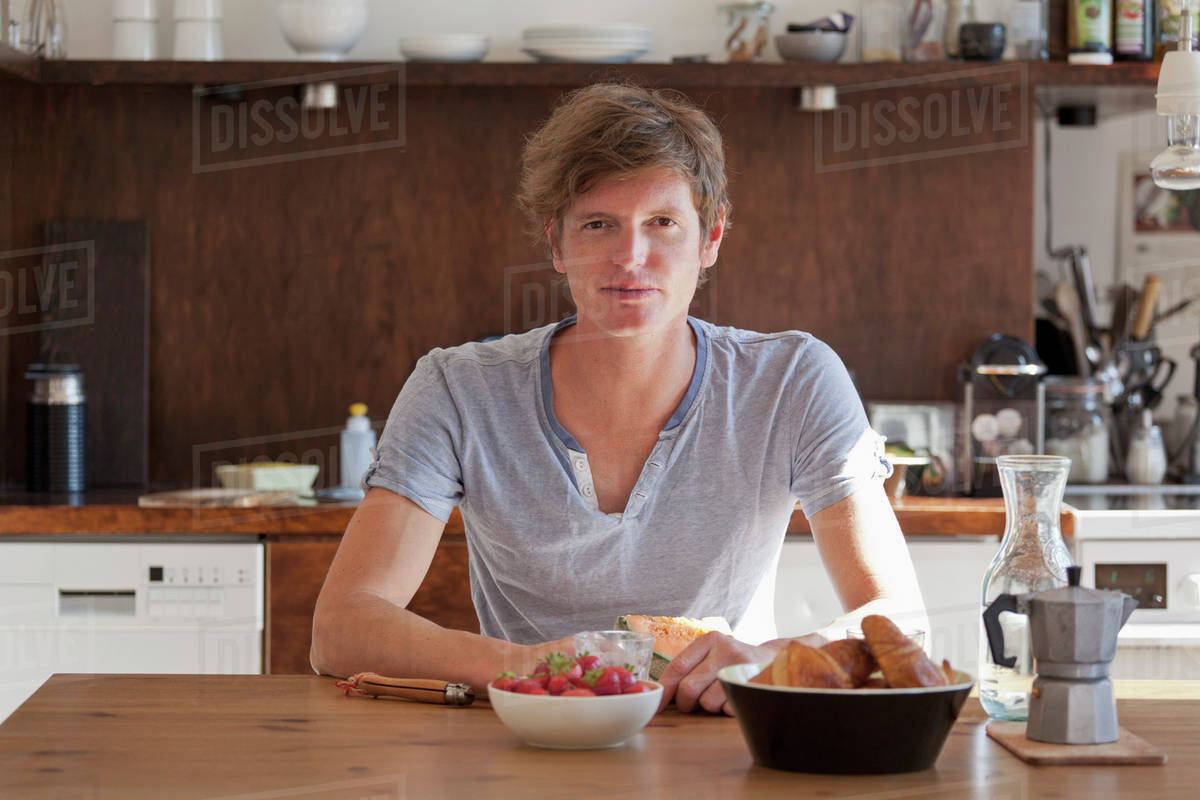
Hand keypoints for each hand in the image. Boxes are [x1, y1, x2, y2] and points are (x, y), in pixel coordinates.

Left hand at [657, 632, 828, 714]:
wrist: (779, 661)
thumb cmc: (736, 662)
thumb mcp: (714, 653)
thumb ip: (689, 667)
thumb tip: (659, 693)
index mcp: (711, 639)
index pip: (678, 667)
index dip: (665, 689)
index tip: (657, 704)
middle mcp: (726, 649)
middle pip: (688, 689)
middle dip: (687, 703)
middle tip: (695, 703)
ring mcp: (742, 667)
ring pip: (707, 703)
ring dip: (711, 707)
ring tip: (723, 695)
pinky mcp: (755, 686)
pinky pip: (728, 709)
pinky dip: (729, 709)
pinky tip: (736, 698)